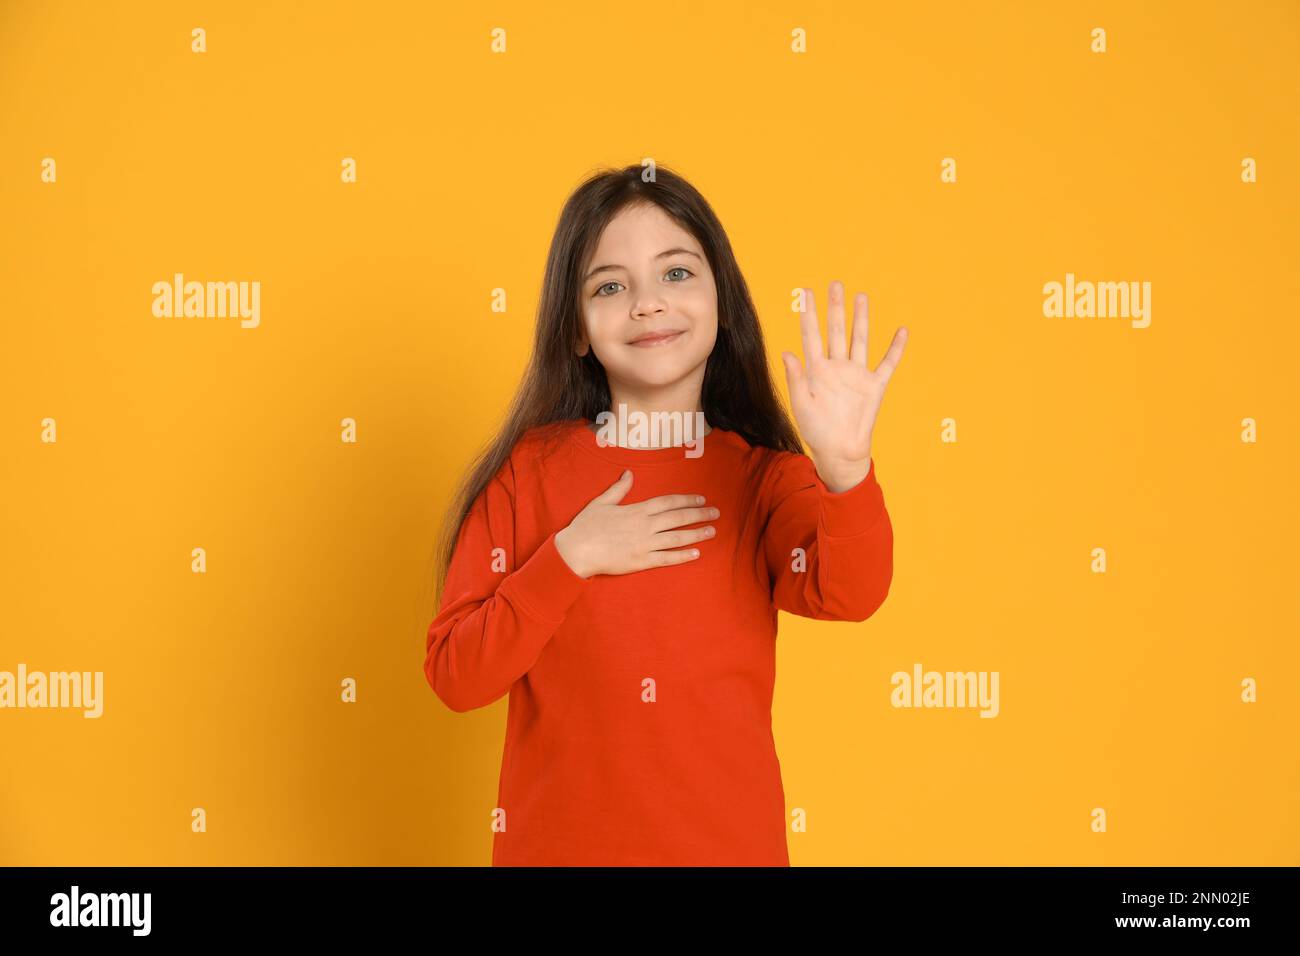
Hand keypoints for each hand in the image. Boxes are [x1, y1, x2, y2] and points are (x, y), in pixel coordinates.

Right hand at [554, 470, 718, 577]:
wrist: (576, 551)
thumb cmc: (586, 526)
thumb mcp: (602, 502)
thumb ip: (619, 488)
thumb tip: (629, 473)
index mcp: (637, 510)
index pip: (668, 502)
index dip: (686, 499)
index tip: (701, 499)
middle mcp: (645, 526)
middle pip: (678, 517)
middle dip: (699, 514)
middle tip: (716, 513)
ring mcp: (645, 545)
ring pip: (677, 538)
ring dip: (696, 534)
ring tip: (711, 531)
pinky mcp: (641, 562)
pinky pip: (666, 559)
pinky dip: (682, 556)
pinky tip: (696, 553)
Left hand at [781, 281, 906, 491]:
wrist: (839, 452)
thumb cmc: (816, 431)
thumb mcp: (801, 404)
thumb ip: (796, 378)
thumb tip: (787, 352)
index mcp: (816, 370)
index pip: (811, 335)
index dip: (808, 314)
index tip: (804, 293)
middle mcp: (837, 367)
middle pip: (836, 330)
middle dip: (835, 307)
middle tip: (835, 284)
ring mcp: (857, 375)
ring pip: (859, 339)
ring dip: (861, 319)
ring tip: (861, 297)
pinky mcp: (875, 386)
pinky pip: (888, 363)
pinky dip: (896, 348)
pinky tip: (902, 331)